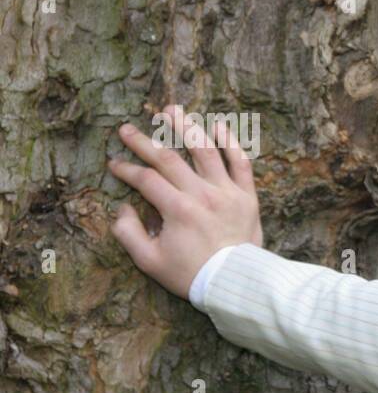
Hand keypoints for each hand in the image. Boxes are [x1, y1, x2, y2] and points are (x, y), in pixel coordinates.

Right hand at [108, 104, 264, 299]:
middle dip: (144, 142)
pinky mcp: (248, 197)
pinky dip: (231, 144)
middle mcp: (203, 195)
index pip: (146, 179)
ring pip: (206, 151)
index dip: (126, 170)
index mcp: (178, 210)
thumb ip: (129, 233)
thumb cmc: (192, 274)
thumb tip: (121, 208)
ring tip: (171, 110)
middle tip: (126, 128)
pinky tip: (219, 125)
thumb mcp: (150, 262)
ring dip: (186, 128)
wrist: (236, 283)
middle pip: (169, 159)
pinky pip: (242, 164)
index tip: (114, 164)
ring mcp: (227, 193)